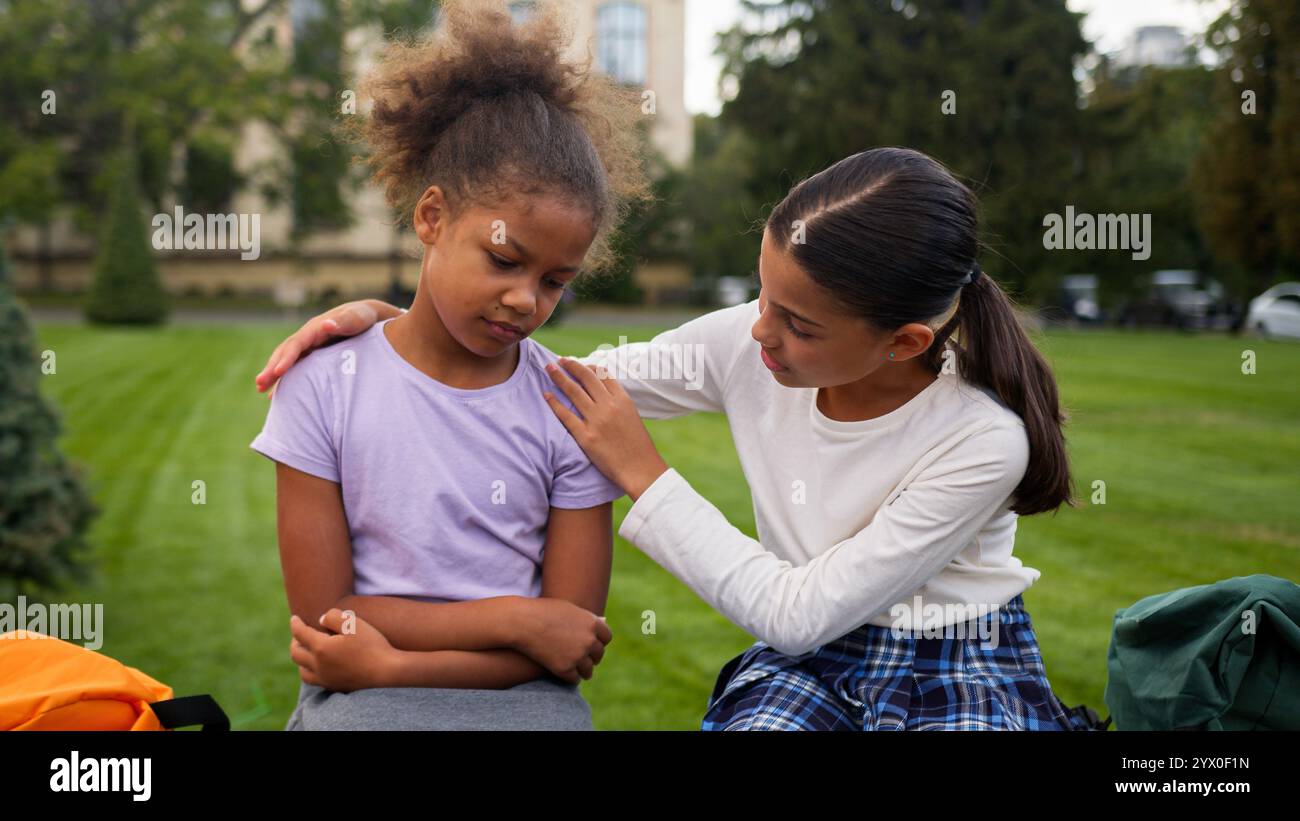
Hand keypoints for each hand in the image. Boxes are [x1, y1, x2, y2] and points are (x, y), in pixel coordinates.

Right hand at [255, 300, 396, 396]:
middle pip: (285, 353)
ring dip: (274, 374)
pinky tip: (277, 396)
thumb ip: (344, 322)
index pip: (297, 344)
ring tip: (262, 390)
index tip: (278, 372)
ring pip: (287, 361)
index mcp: (315, 329)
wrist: (370, 319)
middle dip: (272, 368)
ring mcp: (310, 348)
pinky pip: (297, 369)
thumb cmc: (364, 319)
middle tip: (260, 384)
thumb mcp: (357, 318)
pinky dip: (287, 381)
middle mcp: (308, 338)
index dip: (287, 358)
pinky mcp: (314, 357)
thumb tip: (327, 325)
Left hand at [289, 609, 400, 692]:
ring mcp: (326, 679)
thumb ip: (333, 616)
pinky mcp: (335, 687)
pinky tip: (322, 666)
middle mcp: (319, 666)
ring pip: (302, 671)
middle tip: (299, 634)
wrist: (387, 672)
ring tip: (308, 651)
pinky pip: (315, 680)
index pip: (300, 634)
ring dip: (301, 659)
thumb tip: (320, 620)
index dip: (295, 624)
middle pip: (296, 654)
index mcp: (321, 648)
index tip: (295, 618)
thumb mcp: (354, 623)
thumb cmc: (372, 645)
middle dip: (295, 641)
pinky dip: (311, 671)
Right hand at [512, 597, 612, 683]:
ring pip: (588, 670)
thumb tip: (602, 622)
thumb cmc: (542, 611)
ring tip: (578, 671)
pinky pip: (574, 679)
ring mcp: (578, 656)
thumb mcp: (568, 609)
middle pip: (599, 654)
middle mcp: (589, 640)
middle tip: (584, 659)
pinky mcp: (565, 669)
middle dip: (592, 657)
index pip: (606, 637)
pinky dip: (571, 677)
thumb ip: (585, 618)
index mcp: (593, 623)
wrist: (522, 622)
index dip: (600, 641)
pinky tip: (565, 674)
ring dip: (584, 671)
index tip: (594, 645)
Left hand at [543, 357, 668, 499]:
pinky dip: (554, 403)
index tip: (578, 364)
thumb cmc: (638, 446)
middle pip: (586, 378)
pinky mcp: (586, 437)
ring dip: (559, 377)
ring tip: (549, 369)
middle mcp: (609, 406)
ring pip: (573, 392)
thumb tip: (603, 393)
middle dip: (571, 365)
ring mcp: (596, 421)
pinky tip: (546, 395)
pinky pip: (566, 416)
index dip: (588, 366)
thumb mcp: (632, 416)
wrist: (641, 469)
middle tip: (559, 360)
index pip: (602, 374)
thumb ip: (618, 402)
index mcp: (623, 399)